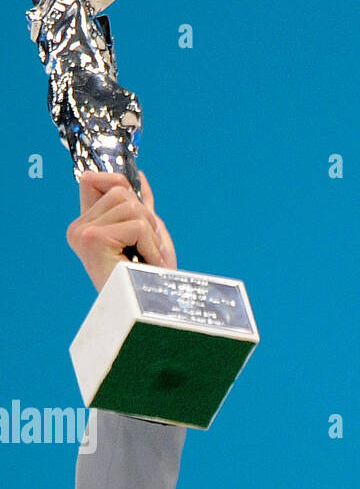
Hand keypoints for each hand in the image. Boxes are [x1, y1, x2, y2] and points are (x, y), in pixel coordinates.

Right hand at [66, 170, 176, 292]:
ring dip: (151, 235)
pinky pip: (137, 226)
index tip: (140, 213)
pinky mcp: (93, 240)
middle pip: (120, 191)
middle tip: (149, 250)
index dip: (121, 186)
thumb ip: (140, 207)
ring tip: (149, 260)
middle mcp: (78, 229)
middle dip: (146, 219)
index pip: (95, 180)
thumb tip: (141, 176)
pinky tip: (148, 266)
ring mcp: (82, 234)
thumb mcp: (148, 236)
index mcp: (85, 227)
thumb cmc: (150, 280)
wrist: (150, 313)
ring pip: (131, 206)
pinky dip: (152, 246)